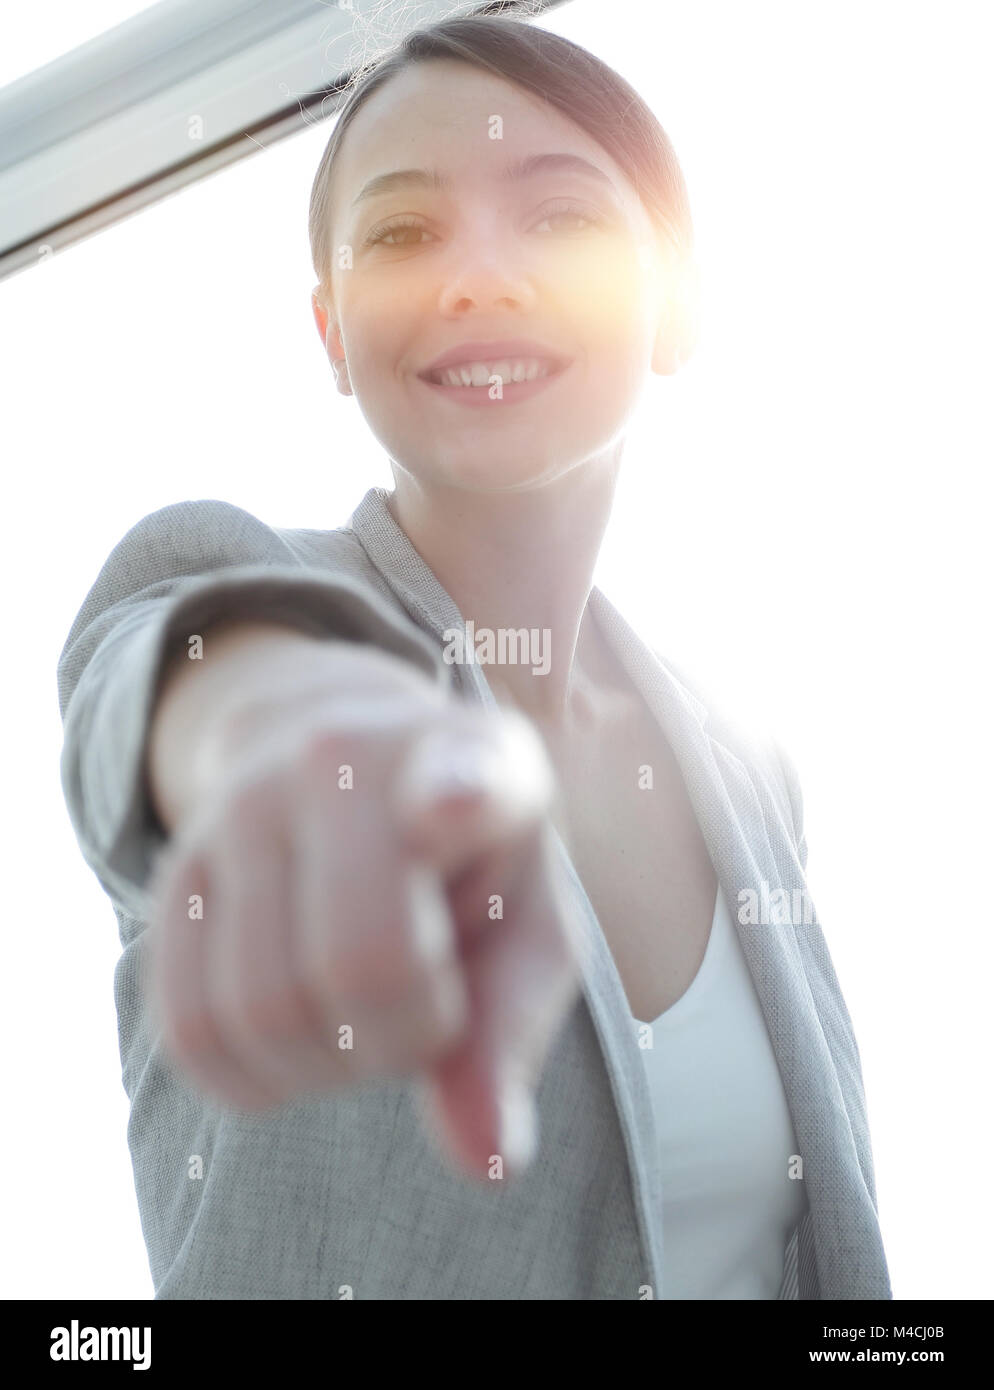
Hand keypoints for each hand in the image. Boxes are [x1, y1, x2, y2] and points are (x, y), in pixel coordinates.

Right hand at [146, 682, 582, 1179]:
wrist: (350, 775)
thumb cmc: (468, 871)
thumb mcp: (525, 933)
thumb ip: (510, 1036)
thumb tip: (486, 1159)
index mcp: (474, 762)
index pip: (462, 775)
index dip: (457, 794)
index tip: (457, 804)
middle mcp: (343, 761)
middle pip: (360, 962)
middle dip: (402, 1039)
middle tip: (426, 1014)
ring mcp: (245, 804)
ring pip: (261, 1008)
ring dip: (325, 1069)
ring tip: (361, 1019)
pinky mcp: (176, 869)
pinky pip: (189, 1029)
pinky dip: (252, 1081)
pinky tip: (299, 1040)